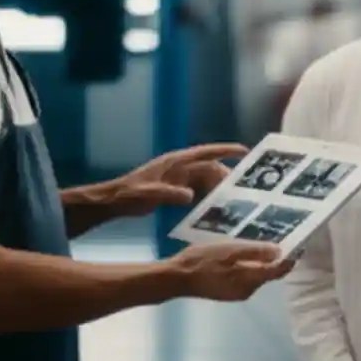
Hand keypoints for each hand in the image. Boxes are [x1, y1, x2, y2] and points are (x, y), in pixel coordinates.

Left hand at [109, 142, 246, 216]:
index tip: (245, 151)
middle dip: (225, 177)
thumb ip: (168, 194)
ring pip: (204, 181)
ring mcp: (178, 178)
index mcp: (176, 162)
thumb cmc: (129, 194)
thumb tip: (190, 196)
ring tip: (233, 201)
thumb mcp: (148, 193)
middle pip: (209, 169)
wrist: (115, 200)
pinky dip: (206, 198)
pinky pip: (196, 191)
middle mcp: (180, 167)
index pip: (205, 152)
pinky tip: (215, 210)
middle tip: (242, 191)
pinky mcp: (174, 189)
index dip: (225, 150)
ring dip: (217, 189)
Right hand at [170, 241, 294, 301]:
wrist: (177, 278)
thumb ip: (255, 252)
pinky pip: (244, 276)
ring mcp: (237, 292)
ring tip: (258, 239)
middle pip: (269, 272)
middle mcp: (249, 289)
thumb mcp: (230, 250)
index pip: (279, 270)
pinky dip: (247, 265)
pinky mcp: (227, 290)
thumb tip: (280, 251)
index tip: (298, 241)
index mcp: (252, 279)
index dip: (290, 257)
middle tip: (278, 234)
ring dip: (260, 260)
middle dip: (275, 257)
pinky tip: (240, 252)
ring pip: (256, 274)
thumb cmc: (203, 260)